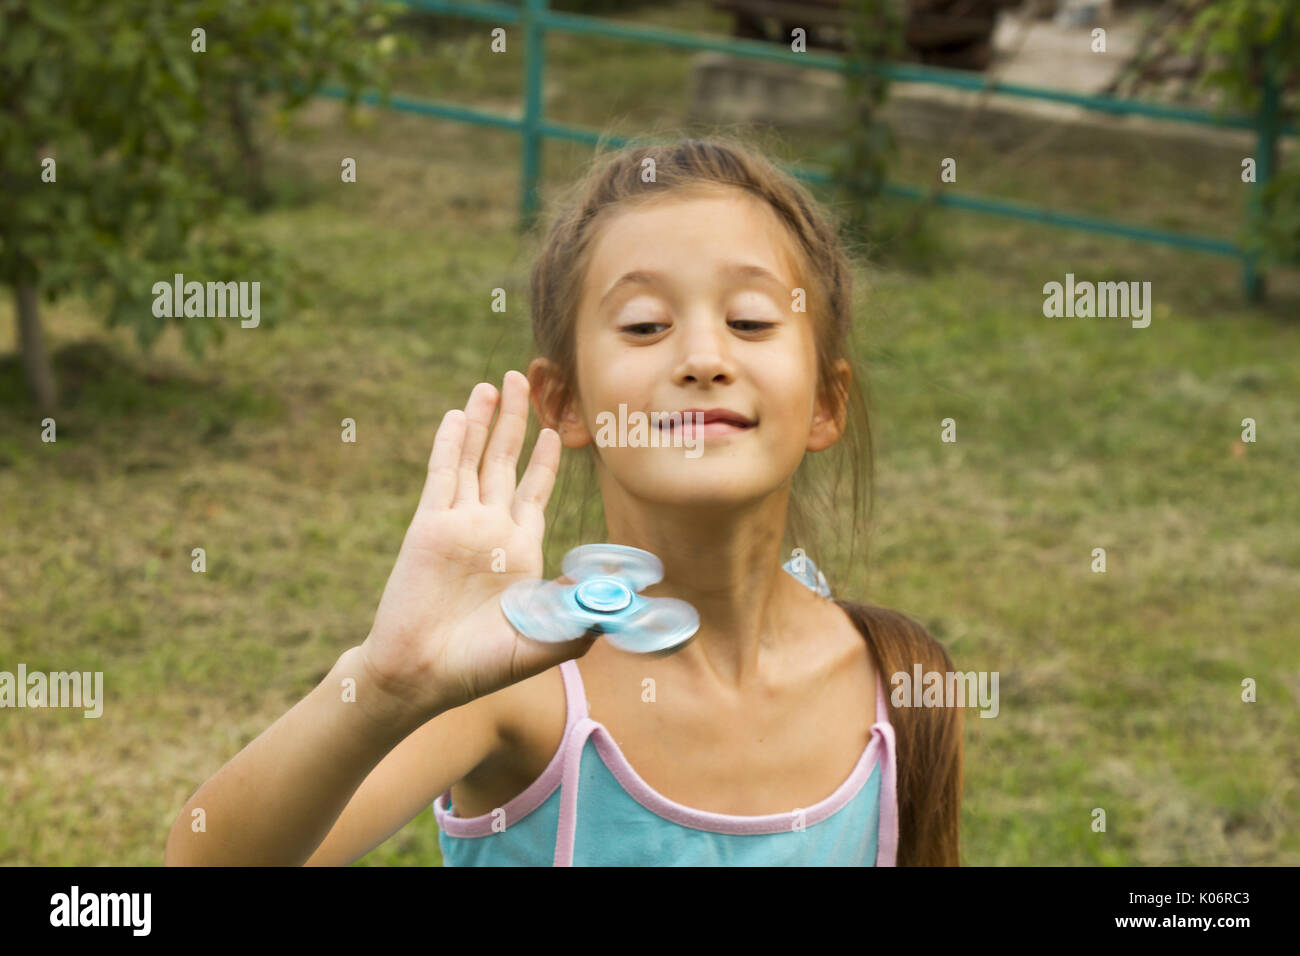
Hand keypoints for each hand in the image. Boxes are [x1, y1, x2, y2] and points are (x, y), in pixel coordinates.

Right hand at [359, 370, 596, 718]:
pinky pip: (444, 474)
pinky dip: (452, 443)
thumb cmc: (481, 667)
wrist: (422, 677)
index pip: (535, 492)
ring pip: (475, 458)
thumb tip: (621, 602)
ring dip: (485, 420)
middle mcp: (489, 530)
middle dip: (517, 421)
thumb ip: (581, 619)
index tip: (556, 430)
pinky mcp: (431, 524)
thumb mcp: (544, 643)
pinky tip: (460, 413)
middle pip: (505, 461)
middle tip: (525, 379)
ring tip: (495, 383)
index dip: (545, 460)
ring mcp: (458, 523)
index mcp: (519, 550)